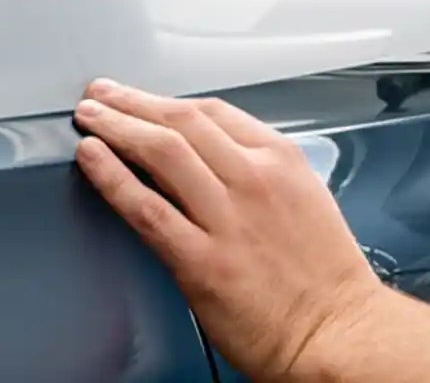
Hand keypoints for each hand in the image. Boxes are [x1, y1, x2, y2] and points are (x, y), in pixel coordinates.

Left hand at [73, 80, 384, 381]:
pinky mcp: (202, 261)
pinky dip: (112, 177)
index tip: (139, 98)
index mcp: (281, 162)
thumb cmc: (327, 280)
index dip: (165, 100)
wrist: (341, 335)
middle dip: (132, 102)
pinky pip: (146, 208)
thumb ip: (261, 174)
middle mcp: (254, 181)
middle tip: (101, 94)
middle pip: (180, 121)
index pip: (212, 112)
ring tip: (89, 117)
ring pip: (161, 151)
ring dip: (116, 126)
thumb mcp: (305, 199)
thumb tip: (212, 159)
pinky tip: (92, 159)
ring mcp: (227, 219)